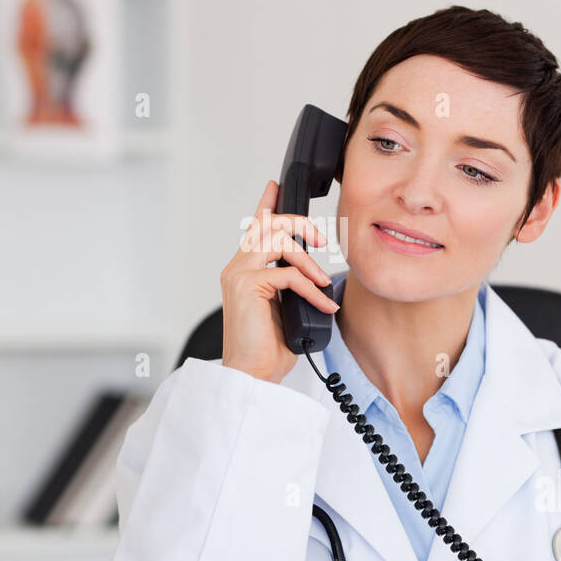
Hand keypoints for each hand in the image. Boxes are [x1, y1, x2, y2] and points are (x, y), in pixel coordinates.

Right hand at [220, 179, 337, 384]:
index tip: (275, 186)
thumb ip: (290, 285)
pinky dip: (311, 288)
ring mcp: (239, 275)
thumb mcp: (285, 308)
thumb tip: (315, 276)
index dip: (266, 205)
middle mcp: (236, 268)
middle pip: (269, 226)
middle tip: (321, 240)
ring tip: (323, 283)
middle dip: (299, 225)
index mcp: (243, 270)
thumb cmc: (267, 348)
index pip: (254, 228)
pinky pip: (288, 274)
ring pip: (277, 241)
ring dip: (308, 260)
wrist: (252, 374)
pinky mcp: (247, 286)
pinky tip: (324, 304)